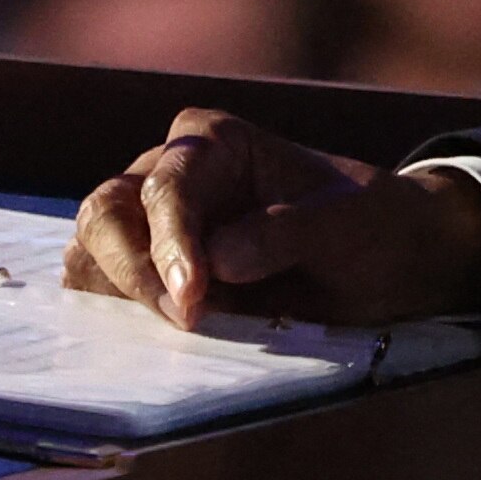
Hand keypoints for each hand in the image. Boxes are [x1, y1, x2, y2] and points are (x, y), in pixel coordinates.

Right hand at [64, 107, 480, 330]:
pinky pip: (104, 290)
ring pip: (92, 250)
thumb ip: (284, 233)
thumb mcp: (346, 223)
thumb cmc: (367, 224)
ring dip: (118, 295)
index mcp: (214, 141)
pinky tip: (149, 338)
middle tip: (185, 322)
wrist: (387, 259)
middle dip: (133, 271)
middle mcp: (169, 171)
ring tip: (177, 330)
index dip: (171, 242)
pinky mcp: (150, 271)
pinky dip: (114, 315)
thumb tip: (218, 261)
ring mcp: (152, 223)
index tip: (192, 297)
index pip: (167, 186)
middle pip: (107, 212)